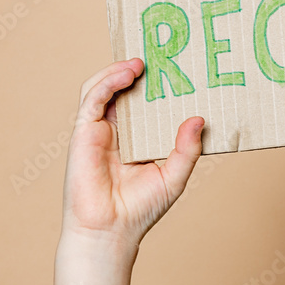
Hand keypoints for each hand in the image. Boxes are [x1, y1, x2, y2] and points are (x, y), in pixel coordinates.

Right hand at [53, 58, 203, 284]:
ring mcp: (99, 130)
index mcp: (137, 139)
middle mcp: (118, 132)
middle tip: (163, 53)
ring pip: (105, 88)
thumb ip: (187, 148)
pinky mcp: (84, 131)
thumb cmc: (140, 209)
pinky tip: (127, 72)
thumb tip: (200, 118)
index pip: (146, 104)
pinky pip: (93, 97)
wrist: (110, 231)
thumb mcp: (174, 175)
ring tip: (144, 60)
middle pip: (126, 91)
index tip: (179, 68)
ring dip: (121, 70)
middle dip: (141, 71)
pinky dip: (108, 81)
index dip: (158, 85)